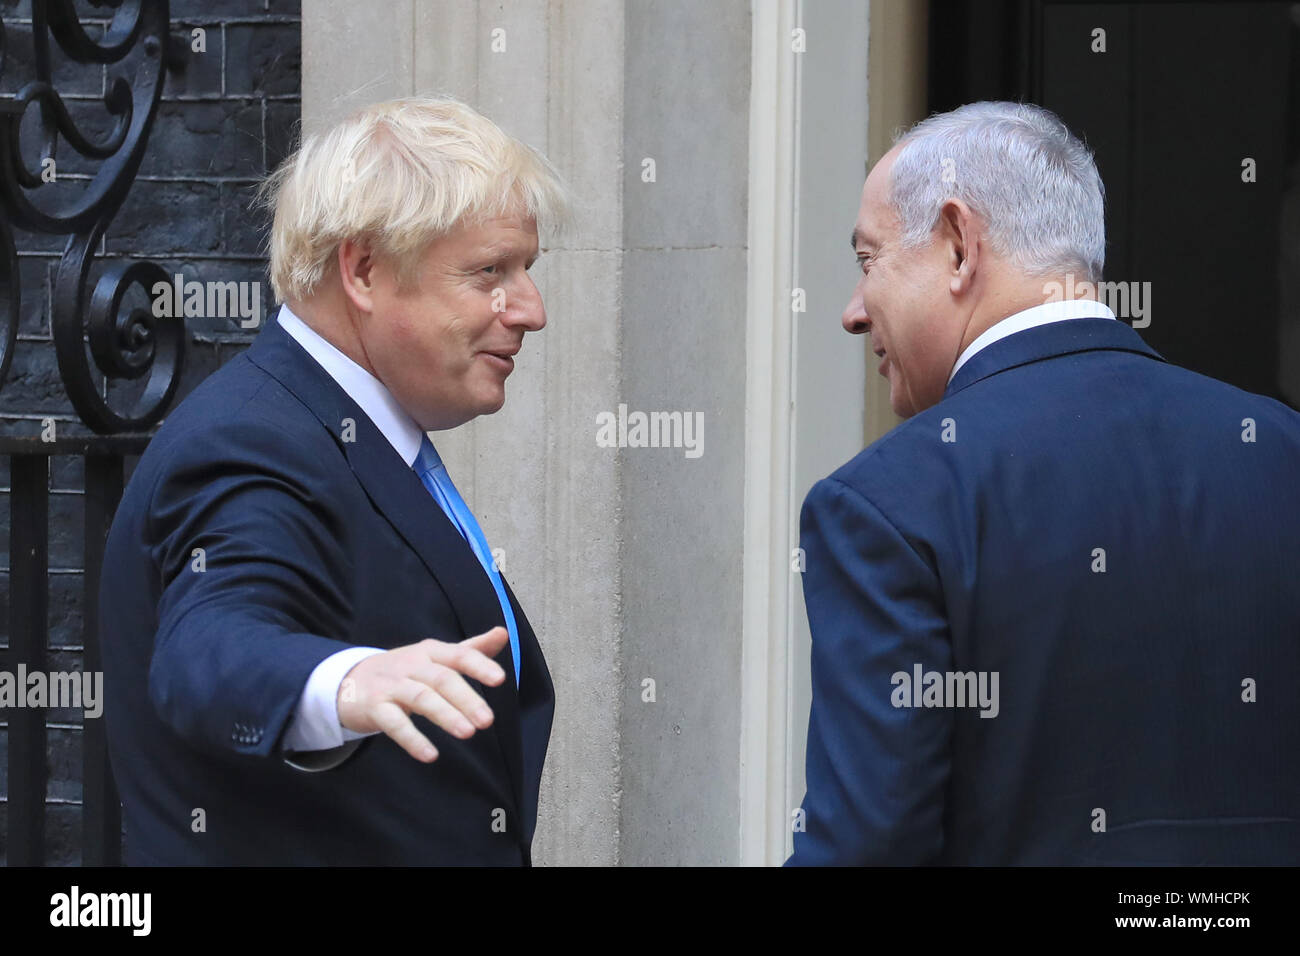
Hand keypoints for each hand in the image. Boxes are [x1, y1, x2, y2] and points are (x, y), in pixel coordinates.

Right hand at [337, 626, 508, 761]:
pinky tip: (430, 755)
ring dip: (445, 715)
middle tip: (487, 720)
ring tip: (467, 733)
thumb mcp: (435, 657)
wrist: (350, 681)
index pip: (458, 655)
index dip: (479, 665)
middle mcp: (412, 665)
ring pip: (421, 698)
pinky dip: (412, 739)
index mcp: (431, 652)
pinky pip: (394, 723)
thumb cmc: (404, 671)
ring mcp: (391, 685)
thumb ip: (470, 649)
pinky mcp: (374, 707)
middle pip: (442, 679)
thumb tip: (503, 633)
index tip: (500, 679)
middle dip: (466, 699)